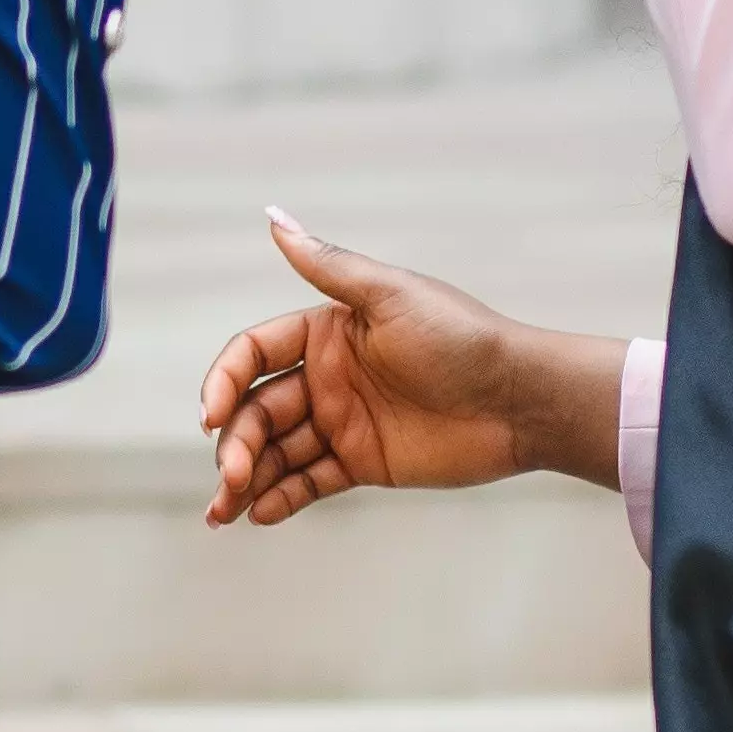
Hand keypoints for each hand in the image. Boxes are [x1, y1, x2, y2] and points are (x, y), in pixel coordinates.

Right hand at [197, 213, 624, 528]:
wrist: (521, 400)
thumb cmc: (461, 338)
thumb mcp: (390, 296)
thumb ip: (326, 266)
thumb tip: (271, 217)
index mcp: (325, 331)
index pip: (252, 355)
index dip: (224, 384)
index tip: (211, 419)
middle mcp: (326, 375)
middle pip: (257, 410)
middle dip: (235, 445)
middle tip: (229, 480)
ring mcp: (342, 421)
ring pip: (275, 451)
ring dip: (245, 479)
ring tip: (225, 512)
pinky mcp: (362, 462)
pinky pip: (308, 481)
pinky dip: (281, 497)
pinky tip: (259, 515)